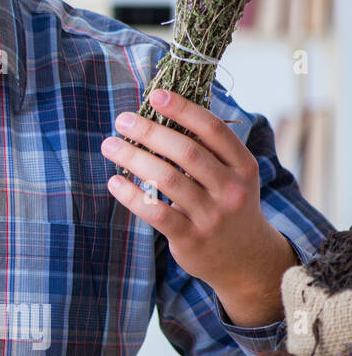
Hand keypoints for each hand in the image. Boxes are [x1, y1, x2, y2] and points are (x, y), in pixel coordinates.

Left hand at [100, 88, 294, 327]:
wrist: (245, 260)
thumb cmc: (228, 205)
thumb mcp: (232, 176)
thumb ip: (205, 150)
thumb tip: (162, 111)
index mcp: (242, 166)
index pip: (213, 130)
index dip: (184, 109)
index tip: (156, 95)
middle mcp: (231, 189)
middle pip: (187, 152)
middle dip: (150, 131)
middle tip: (122, 119)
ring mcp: (212, 216)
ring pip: (167, 179)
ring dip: (134, 158)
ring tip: (109, 145)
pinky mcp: (191, 238)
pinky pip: (156, 213)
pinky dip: (132, 195)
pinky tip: (113, 181)